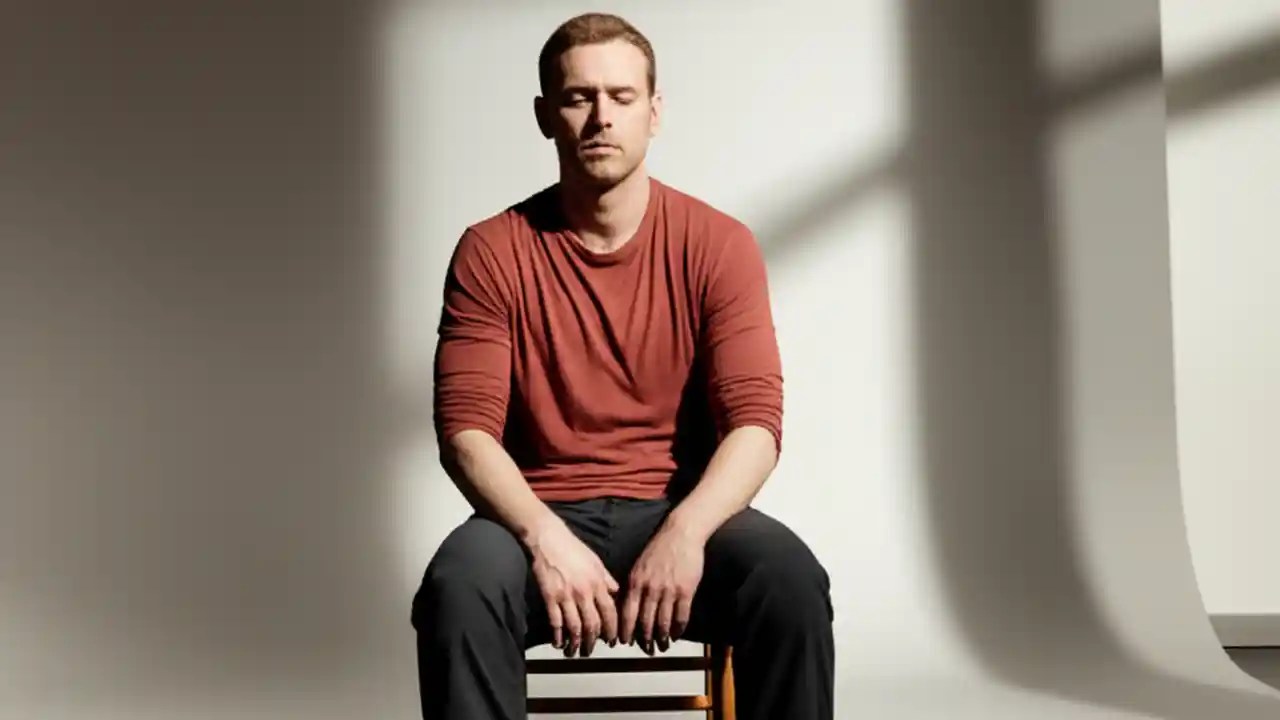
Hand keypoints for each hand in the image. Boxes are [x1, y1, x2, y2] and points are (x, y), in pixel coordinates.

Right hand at [527, 517, 619, 657]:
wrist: (548, 538)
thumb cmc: (572, 547)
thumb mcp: (595, 561)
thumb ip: (606, 579)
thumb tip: (616, 592)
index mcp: (598, 583)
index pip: (610, 612)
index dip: (611, 630)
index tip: (611, 640)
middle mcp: (584, 592)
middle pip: (593, 624)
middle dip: (593, 641)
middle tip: (591, 650)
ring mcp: (567, 595)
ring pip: (575, 627)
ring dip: (576, 643)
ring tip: (574, 651)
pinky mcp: (550, 596)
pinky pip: (556, 622)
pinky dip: (558, 636)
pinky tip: (558, 643)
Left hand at [620, 522, 704, 654]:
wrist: (681, 534)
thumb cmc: (659, 549)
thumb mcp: (639, 566)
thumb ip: (633, 586)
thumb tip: (626, 606)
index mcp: (635, 582)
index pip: (626, 613)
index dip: (625, 630)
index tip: (624, 642)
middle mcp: (649, 588)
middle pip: (644, 622)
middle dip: (644, 640)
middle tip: (646, 650)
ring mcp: (668, 590)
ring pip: (662, 623)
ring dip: (661, 638)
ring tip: (662, 646)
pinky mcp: (685, 590)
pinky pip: (681, 616)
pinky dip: (678, 629)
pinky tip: (676, 634)